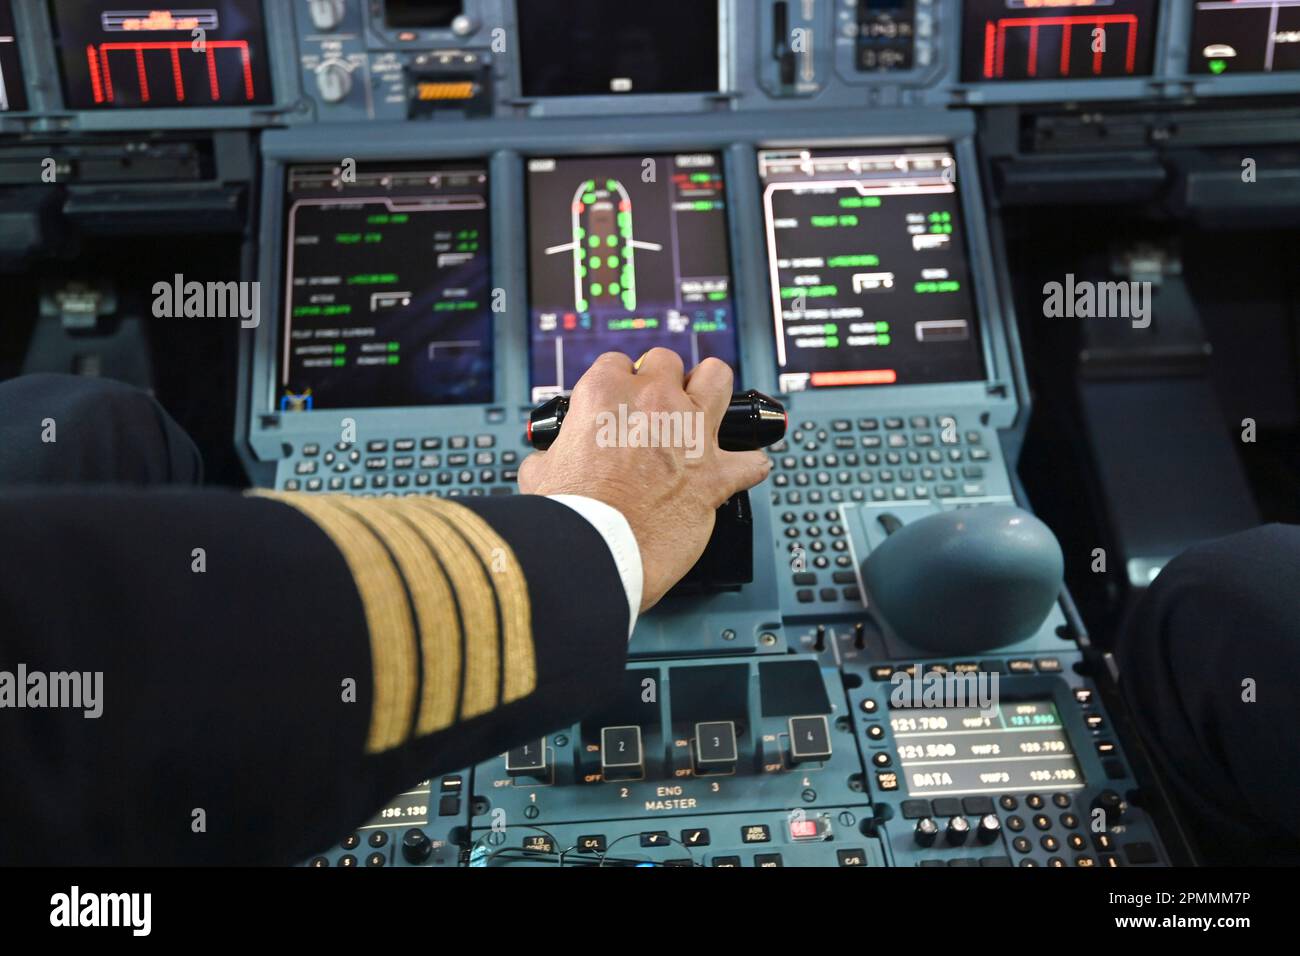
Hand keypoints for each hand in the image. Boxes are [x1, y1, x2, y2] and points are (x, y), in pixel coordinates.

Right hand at [518, 349, 772, 610]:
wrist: (594, 553)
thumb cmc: (569, 516)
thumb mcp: (540, 473)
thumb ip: (550, 456)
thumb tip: (546, 461)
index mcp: (604, 394)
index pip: (617, 364)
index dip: (619, 385)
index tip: (619, 405)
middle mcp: (653, 403)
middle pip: (669, 362)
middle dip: (665, 382)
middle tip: (659, 409)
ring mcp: (690, 434)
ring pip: (718, 379)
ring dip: (713, 393)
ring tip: (707, 412)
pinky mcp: (715, 474)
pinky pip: (751, 461)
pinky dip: (747, 467)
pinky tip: (740, 472)